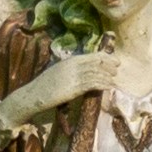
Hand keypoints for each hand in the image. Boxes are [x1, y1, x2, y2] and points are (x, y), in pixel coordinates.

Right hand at [0, 50, 118, 130]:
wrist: (33, 95)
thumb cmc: (44, 85)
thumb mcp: (57, 71)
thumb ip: (69, 69)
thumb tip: (82, 70)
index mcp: (69, 60)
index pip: (91, 56)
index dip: (104, 57)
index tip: (114, 60)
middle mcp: (72, 66)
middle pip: (96, 63)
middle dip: (108, 65)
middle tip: (117, 68)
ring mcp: (73, 76)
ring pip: (96, 73)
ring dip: (107, 76)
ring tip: (114, 79)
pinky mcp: (73, 88)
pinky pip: (92, 84)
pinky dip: (103, 84)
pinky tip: (109, 86)